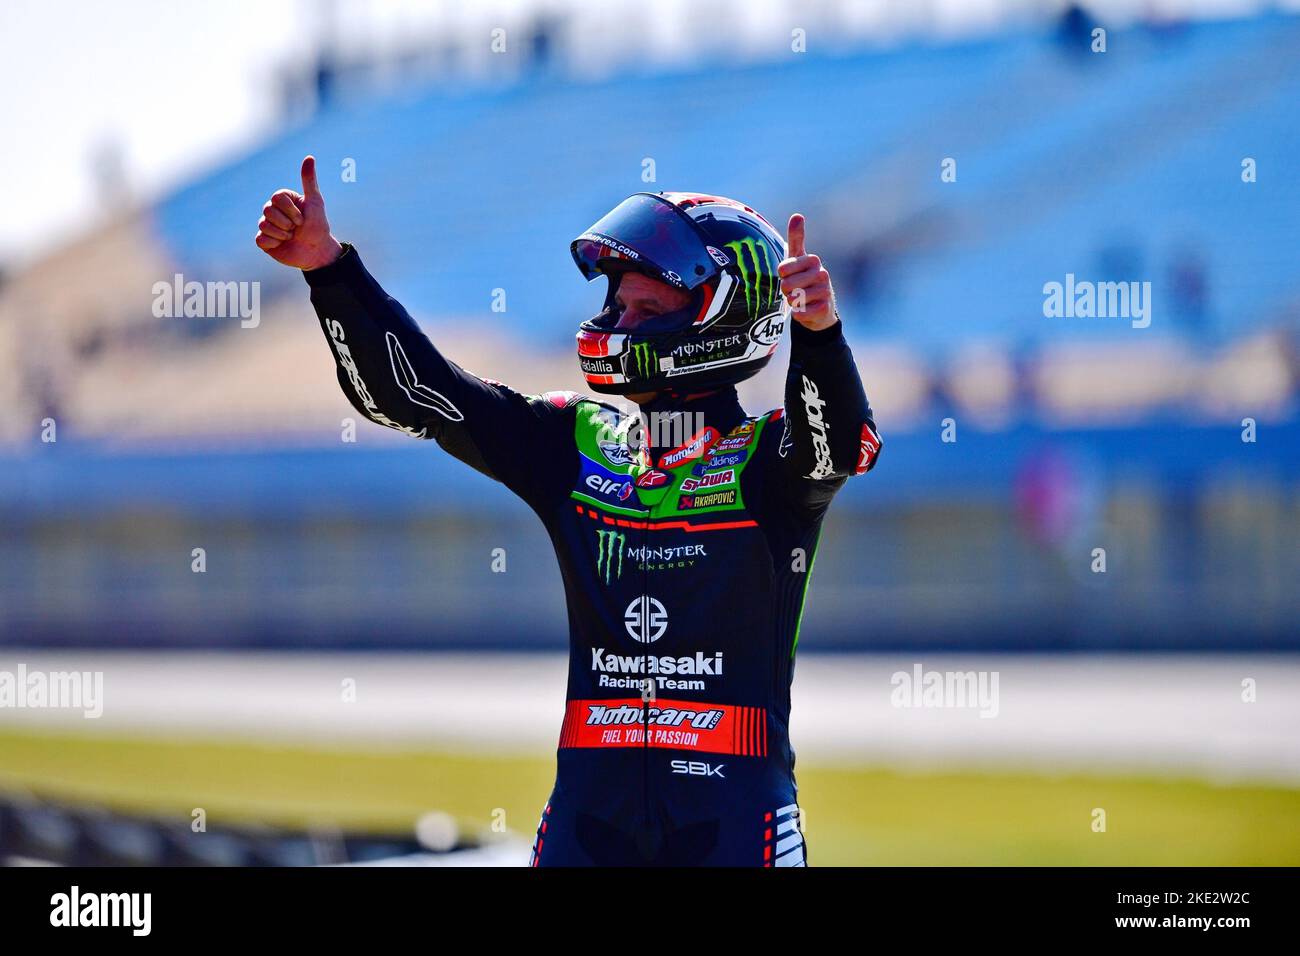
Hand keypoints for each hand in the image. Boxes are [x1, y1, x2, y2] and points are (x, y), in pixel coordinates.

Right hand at [254, 156, 342, 270]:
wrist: (317, 251)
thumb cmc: (318, 225)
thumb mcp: (315, 202)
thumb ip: (309, 181)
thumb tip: (310, 157)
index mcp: (282, 200)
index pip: (276, 198)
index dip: (291, 211)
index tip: (302, 217)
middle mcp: (272, 210)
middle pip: (267, 210)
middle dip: (287, 223)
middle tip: (297, 228)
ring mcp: (267, 225)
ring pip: (263, 225)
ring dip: (282, 234)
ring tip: (292, 237)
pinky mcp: (264, 241)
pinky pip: (260, 239)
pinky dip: (274, 243)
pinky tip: (282, 244)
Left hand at [778, 213, 837, 330]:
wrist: (820, 310)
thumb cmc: (804, 281)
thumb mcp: (799, 259)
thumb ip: (796, 238)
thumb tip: (797, 215)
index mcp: (813, 260)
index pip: (782, 269)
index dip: (783, 277)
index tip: (792, 277)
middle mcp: (822, 274)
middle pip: (786, 285)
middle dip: (787, 291)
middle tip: (797, 291)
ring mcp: (825, 291)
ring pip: (793, 299)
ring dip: (793, 303)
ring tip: (802, 300)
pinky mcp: (825, 309)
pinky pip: (800, 313)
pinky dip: (799, 315)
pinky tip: (806, 311)